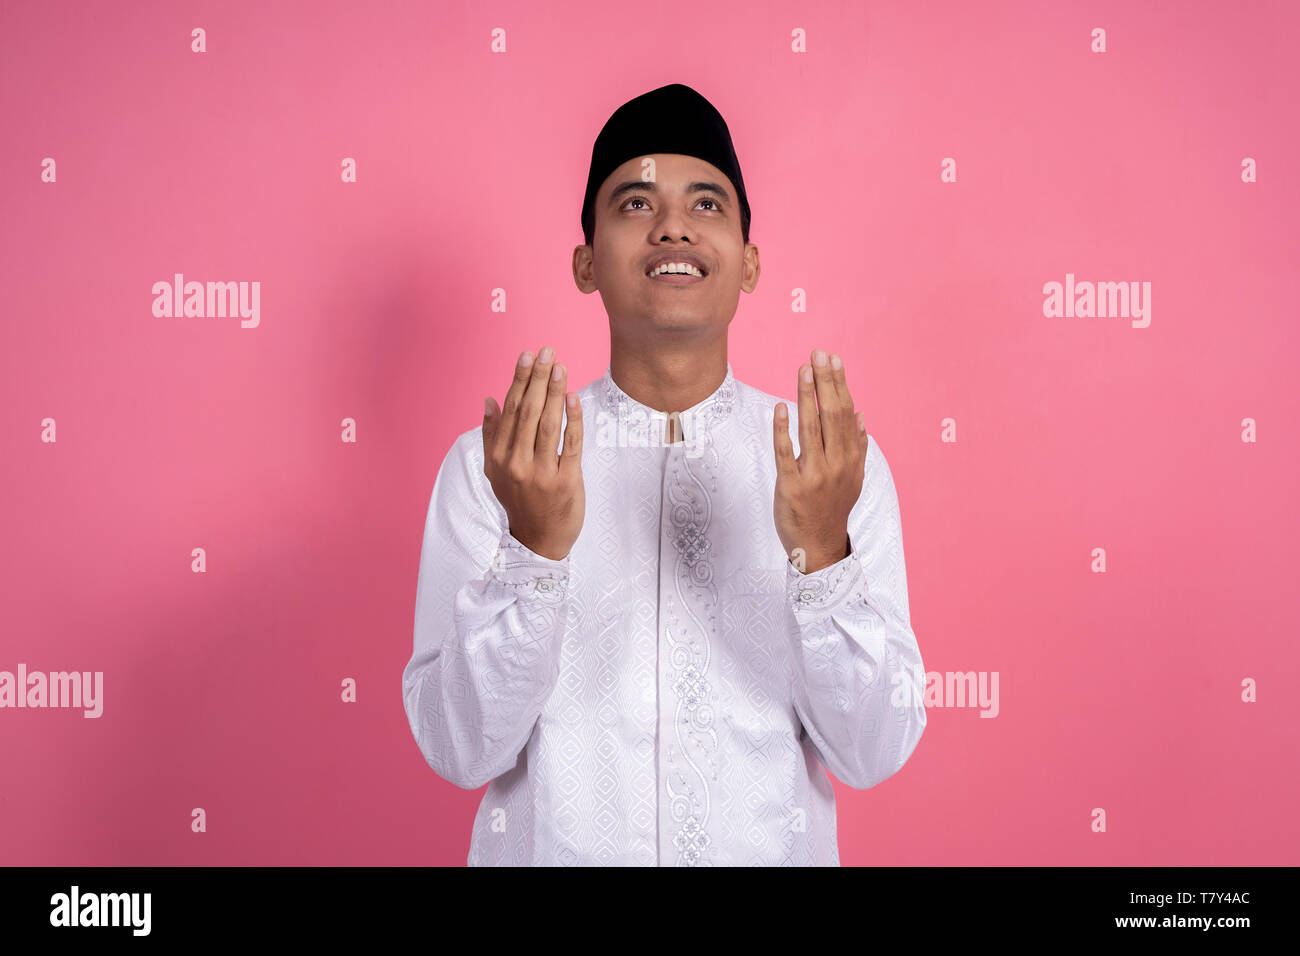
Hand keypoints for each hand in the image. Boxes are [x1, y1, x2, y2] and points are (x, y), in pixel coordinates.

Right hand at [482, 347, 584, 560]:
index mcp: (499, 457)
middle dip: (537, 379)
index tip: (527, 355)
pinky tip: (573, 397)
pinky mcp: (565, 481)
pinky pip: (570, 444)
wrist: (539, 541)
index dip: (519, 380)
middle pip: (527, 412)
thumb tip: (489, 399)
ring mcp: (540, 473)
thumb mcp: (497, 470)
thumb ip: (491, 435)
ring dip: (554, 392)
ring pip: (547, 424)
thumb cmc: (521, 501)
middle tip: (547, 351)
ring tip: (560, 366)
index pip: (509, 410)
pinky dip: (571, 419)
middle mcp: (516, 463)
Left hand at [772, 349, 867, 572]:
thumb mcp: (853, 478)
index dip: (839, 385)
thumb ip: (858, 446)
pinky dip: (783, 429)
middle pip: (831, 415)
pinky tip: (781, 407)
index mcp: (851, 458)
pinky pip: (786, 453)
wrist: (818, 546)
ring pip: (811, 428)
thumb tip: (861, 415)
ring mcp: (814, 475)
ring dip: (807, 396)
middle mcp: (836, 464)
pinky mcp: (792, 486)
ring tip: (803, 370)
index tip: (833, 360)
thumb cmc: (832, 508)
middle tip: (817, 354)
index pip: (846, 413)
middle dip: (825, 382)